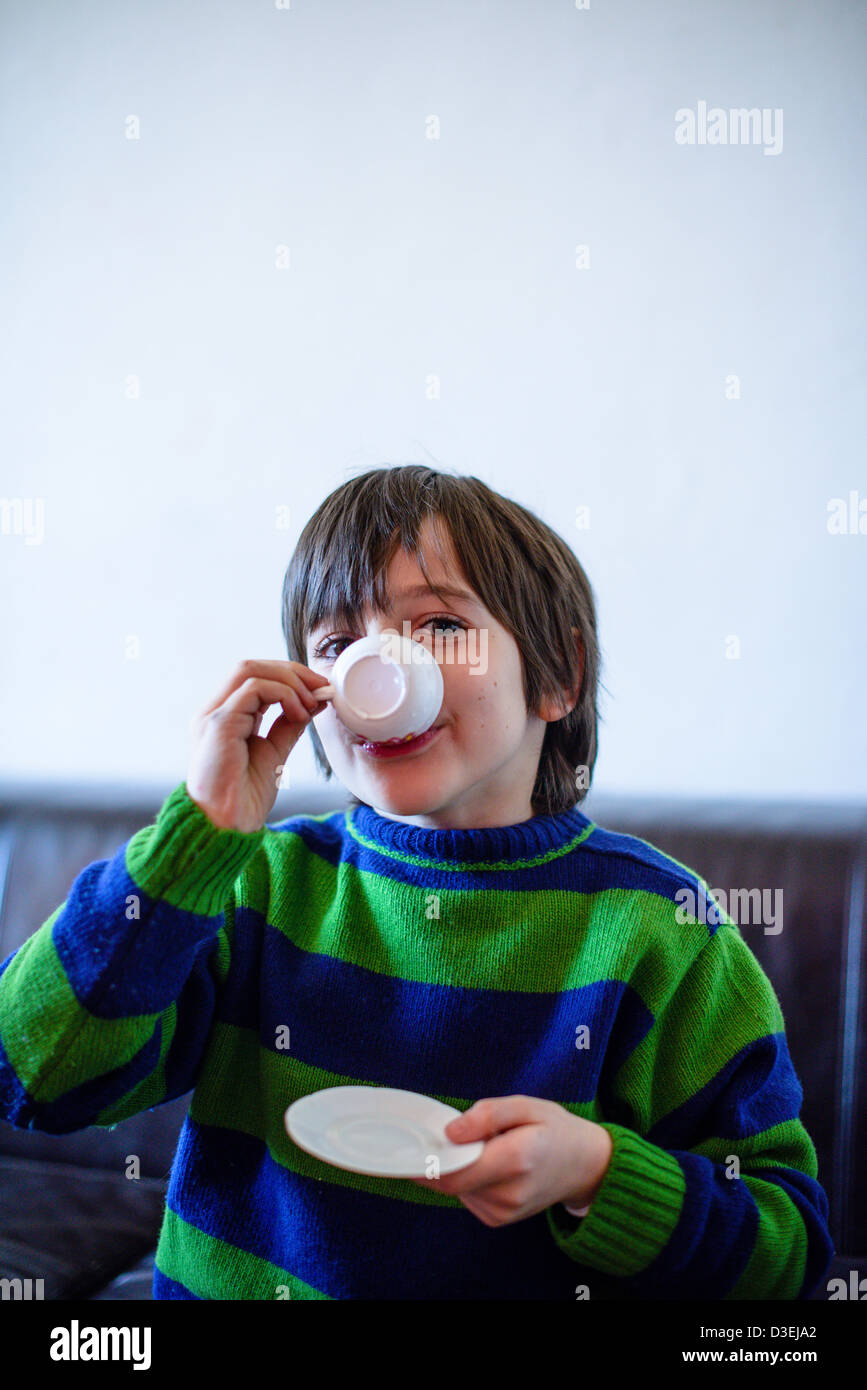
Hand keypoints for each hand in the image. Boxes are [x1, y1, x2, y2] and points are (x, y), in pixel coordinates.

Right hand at [186, 659, 331, 832]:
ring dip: (289, 680)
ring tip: (311, 703)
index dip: (290, 676)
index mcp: (224, 716)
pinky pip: (253, 689)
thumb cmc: (244, 797)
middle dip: (292, 671)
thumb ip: (288, 725)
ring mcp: (212, 716)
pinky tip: (299, 713)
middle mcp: (213, 711)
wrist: (226, 828)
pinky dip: (283, 694)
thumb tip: (315, 701)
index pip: (254, 677)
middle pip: (251, 666)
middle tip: (322, 687)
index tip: (321, 689)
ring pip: (249, 669)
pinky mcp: (218, 724)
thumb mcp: (274, 752)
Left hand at [410, 1095, 612, 1226]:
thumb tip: (450, 1132)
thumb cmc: (555, 1130)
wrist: (585, 1165)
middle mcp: (508, 1193)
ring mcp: (504, 1212)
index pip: (453, 1173)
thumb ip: (487, 1115)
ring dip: (456, 1167)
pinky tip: (487, 1164)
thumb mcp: (525, 1105)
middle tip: (445, 1133)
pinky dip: (467, 1178)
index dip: (423, 1164)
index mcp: (515, 1160)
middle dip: (439, 1158)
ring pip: (456, 1190)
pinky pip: (467, 1196)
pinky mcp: (498, 1219)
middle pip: (450, 1182)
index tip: (406, 1147)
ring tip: (482, 1147)